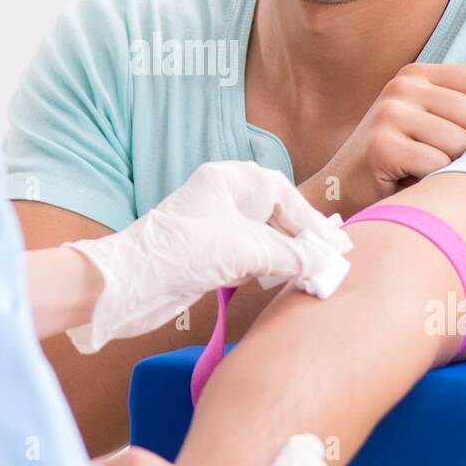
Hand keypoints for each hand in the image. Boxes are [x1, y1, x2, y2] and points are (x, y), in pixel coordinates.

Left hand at [62, 160, 351, 352]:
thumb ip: (288, 255)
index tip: (337, 245)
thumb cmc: (180, 253)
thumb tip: (320, 264)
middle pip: (275, 213)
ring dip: (287, 254)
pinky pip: (249, 255)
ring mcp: (214, 226)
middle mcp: (222, 197)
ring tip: (314, 271)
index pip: (283, 195)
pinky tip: (283, 277)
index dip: (313, 222)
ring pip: (263, 236)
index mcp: (228, 180)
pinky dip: (268, 266)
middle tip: (332, 259)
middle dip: (303, 237)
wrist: (127, 284)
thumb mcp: (245, 250)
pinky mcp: (207, 253)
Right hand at [315, 51, 465, 217]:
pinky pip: (438, 165)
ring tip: (419, 170)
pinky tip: (407, 182)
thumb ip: (462, 89)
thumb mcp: (426, 117)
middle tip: (431, 157)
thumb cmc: (393, 157)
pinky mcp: (382, 145)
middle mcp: (402, 86)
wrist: (340, 192)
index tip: (447, 133)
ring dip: (447, 168)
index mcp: (415, 74)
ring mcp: (390, 113)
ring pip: (461, 144)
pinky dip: (430, 182)